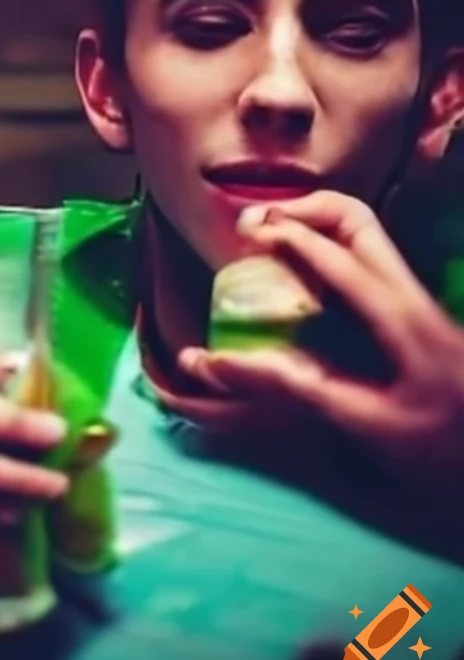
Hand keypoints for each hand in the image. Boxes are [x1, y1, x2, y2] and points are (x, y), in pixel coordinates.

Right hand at [179, 190, 463, 499]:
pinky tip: (295, 280)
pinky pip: (363, 262)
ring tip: (268, 244)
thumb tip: (218, 362)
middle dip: (302, 209)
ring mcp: (413, 299)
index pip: (335, 254)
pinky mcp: (411, 314)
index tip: (242, 236)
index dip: (286, 234)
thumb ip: (292, 387)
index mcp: (399, 315)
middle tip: (254, 226)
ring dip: (313, 226)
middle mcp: (409, 293)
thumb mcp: (365, 424)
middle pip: (356, 219)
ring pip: (363, 234)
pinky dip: (322, 252)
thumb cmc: (444, 451)